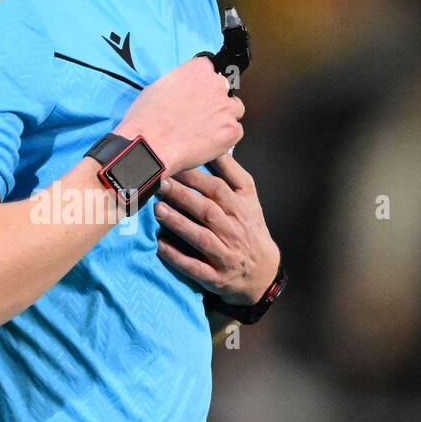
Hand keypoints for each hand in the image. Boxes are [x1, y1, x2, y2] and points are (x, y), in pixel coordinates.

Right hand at [119, 56, 243, 175]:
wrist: (150, 145)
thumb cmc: (147, 119)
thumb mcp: (158, 87)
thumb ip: (179, 84)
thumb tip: (182, 91)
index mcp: (199, 69)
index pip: (210, 69)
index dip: (203, 84)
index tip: (198, 94)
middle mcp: (217, 84)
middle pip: (225, 89)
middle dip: (215, 101)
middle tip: (199, 115)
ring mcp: (226, 108)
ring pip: (235, 110)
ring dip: (224, 118)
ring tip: (205, 131)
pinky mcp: (232, 130)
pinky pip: (236, 132)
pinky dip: (225, 139)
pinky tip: (207, 143)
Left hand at [153, 154, 279, 303]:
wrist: (262, 271)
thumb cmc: (248, 227)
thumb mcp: (248, 198)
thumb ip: (231, 174)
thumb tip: (215, 144)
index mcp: (243, 207)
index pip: (220, 187)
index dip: (196, 175)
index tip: (174, 162)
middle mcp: (236, 229)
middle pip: (207, 209)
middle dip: (182, 195)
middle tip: (159, 182)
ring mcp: (227, 254)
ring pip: (201, 237)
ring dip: (178, 223)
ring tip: (157, 209)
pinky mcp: (217, 277)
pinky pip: (195, 267)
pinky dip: (177, 257)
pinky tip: (159, 246)